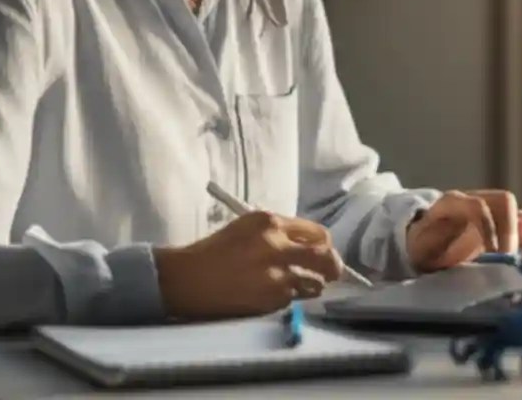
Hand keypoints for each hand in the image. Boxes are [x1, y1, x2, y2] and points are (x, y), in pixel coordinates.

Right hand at [153, 211, 342, 319]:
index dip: (324, 245)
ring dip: (312, 285)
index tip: (324, 251)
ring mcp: (276, 273)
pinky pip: (294, 298)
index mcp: (269, 222)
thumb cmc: (214, 251)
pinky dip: (290, 298)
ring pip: (315, 282)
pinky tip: (272, 294)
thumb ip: (278, 233)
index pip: (316, 232)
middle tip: (333, 273)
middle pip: (325, 256)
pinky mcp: (271, 298)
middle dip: (334, 266)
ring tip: (299, 285)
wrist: (188, 278)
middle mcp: (277, 244)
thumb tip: (308, 245)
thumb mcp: (247, 229)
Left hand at [406, 190, 521, 272]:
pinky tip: (516, 262)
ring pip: (517, 214)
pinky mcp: (502, 223)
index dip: (489, 229)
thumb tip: (462, 231)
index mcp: (452, 202)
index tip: (493, 255)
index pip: (479, 205)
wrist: (423, 245)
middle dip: (510, 233)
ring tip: (512, 264)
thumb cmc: (422, 247)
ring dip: (519, 239)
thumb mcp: (421, 245)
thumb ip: (438, 238)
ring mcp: (491, 210)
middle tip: (507, 262)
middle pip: (505, 202)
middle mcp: (475, 199)